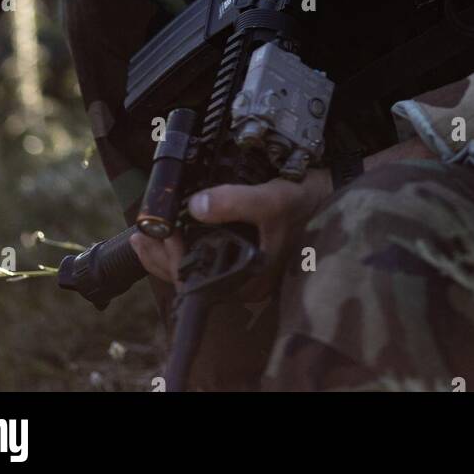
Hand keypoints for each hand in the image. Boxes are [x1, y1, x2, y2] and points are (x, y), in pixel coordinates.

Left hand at [130, 168, 332, 297]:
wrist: (334, 192)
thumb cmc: (308, 201)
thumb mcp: (272, 199)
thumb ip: (235, 202)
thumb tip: (196, 205)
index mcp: (249, 278)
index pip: (199, 280)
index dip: (172, 258)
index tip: (158, 232)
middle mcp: (243, 280)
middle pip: (190, 278)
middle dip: (160, 257)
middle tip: (140, 234)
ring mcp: (242, 268)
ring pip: (195, 268)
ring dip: (167, 252)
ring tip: (145, 234)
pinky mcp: (241, 252)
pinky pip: (205, 255)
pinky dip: (184, 245)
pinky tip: (172, 230)